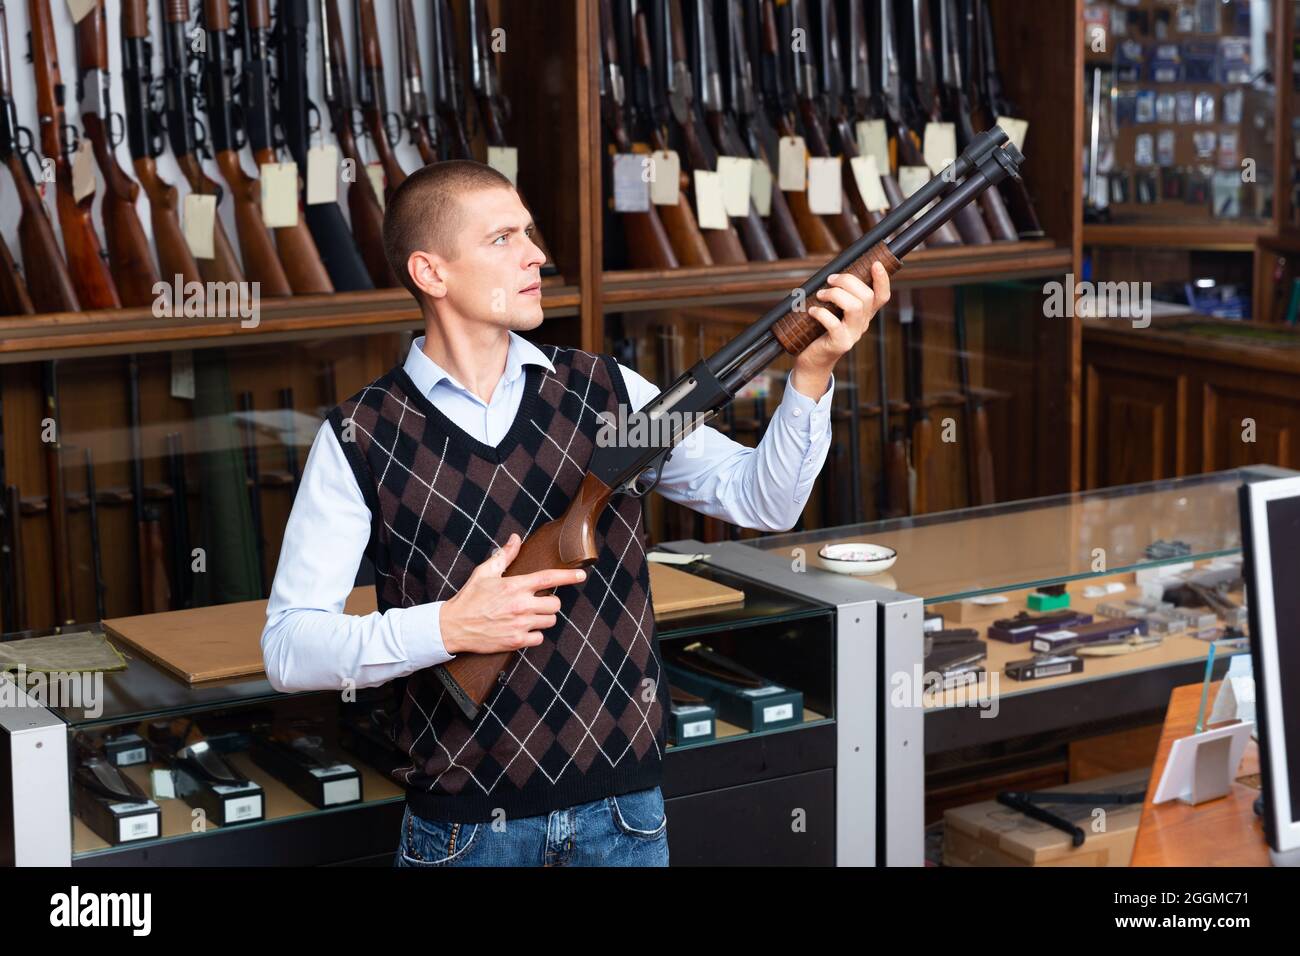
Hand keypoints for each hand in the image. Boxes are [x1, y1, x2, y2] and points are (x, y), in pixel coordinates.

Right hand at [440, 533, 586, 655]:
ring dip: (543, 619)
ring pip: (550, 621)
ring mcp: (519, 624)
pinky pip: (539, 638)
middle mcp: (520, 605)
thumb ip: (504, 555)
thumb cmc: (469, 598)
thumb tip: (516, 538)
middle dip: (549, 603)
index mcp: (515, 585)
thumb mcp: (484, 572)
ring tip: (527, 616)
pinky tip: (522, 630)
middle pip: (555, 604)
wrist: (452, 626)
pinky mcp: (515, 641)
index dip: (568, 576)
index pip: (549, 578)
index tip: (582, 575)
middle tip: (536, 603)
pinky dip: (534, 635)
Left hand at [790, 262, 890, 397]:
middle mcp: (862, 324)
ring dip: (835, 294)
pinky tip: (812, 311)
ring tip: (821, 294)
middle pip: (867, 296)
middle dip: (847, 282)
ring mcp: (853, 335)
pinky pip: (834, 324)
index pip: (881, 296)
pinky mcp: (840, 343)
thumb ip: (837, 296)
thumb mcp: (833, 312)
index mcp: (864, 314)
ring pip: (855, 307)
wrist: (813, 361)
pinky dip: (821, 313)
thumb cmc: (819, 331)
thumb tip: (830, 275)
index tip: (875, 264)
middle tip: (830, 280)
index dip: (882, 280)